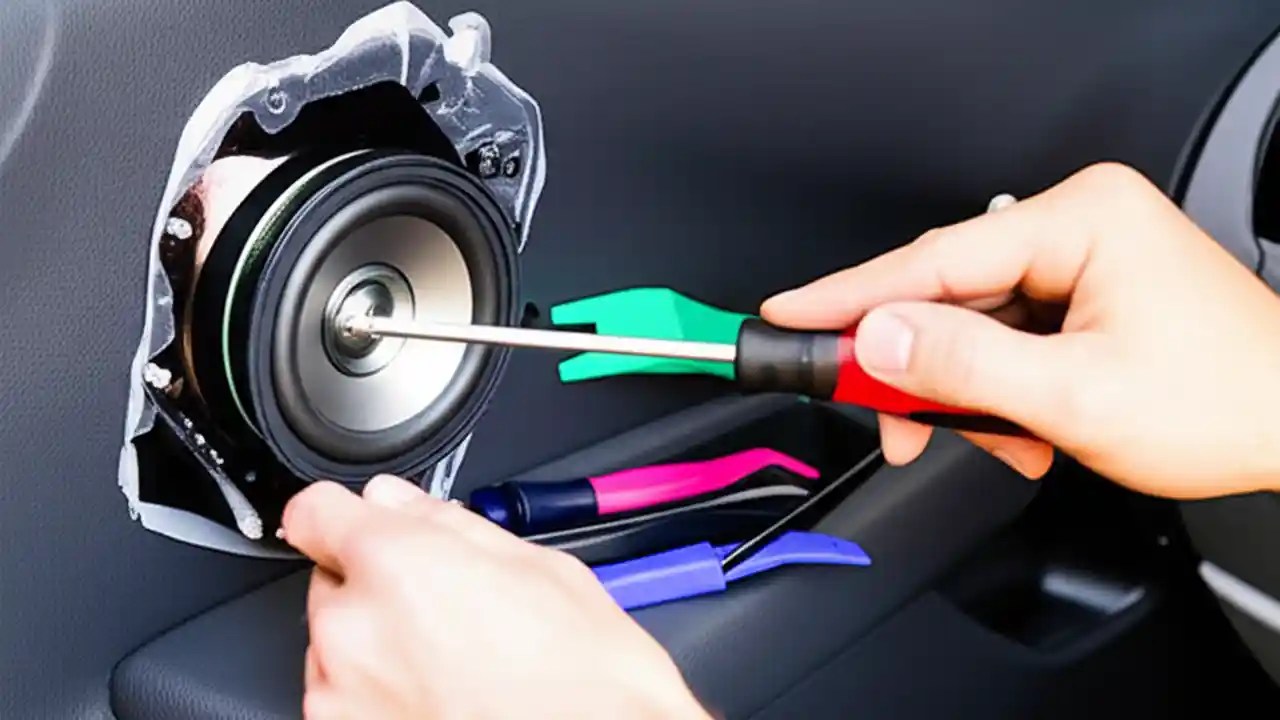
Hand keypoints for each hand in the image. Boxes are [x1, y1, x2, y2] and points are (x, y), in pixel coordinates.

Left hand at [282, 475, 709, 719]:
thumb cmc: (586, 680)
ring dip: (379, 645)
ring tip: (455, 664)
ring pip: (338, 644)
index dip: (344, 515)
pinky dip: (380, 696)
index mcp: (396, 562)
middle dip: (380, 588)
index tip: (361, 525)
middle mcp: (353, 628)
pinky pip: (346, 698)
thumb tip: (404, 505)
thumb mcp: (539, 568)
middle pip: (335, 582)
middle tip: (448, 608)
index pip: (315, 511)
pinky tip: (444, 697)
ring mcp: (342, 695)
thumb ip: (451, 527)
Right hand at [762, 162, 1279, 498]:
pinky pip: (1006, 337)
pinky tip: (1023, 429)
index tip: (789, 315)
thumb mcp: (1075, 395)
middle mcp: (1078, 224)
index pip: (932, 258)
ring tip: (999, 440)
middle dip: (918, 367)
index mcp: (1080, 218)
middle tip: (885, 417)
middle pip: (947, 292)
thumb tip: (878, 341)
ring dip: (967, 392)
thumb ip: (963, 365)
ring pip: (972, 324)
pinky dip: (998, 391)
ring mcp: (1081, 259)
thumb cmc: (1226, 401)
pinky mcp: (1083, 295)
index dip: (850, 296)